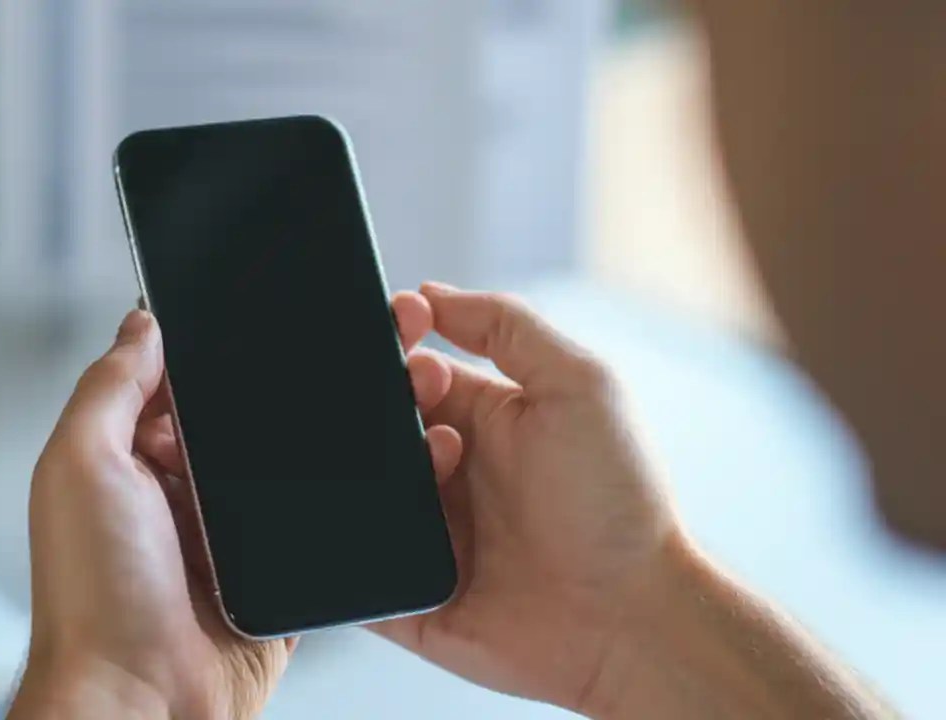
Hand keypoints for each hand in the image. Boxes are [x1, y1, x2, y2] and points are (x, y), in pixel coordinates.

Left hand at [12, 308, 463, 718]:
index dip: (208, 357)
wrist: (142, 704)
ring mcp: (227, 544)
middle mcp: (177, 501)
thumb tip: (142, 322)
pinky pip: (312, 534)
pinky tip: (351, 485)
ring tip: (343, 418)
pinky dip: (330, 514)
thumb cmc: (93, 601)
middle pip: (236, 430)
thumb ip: (109, 387)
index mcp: (129, 466)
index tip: (249, 322)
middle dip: (266, 405)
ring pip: (280, 477)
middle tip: (310, 368)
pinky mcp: (273, 584)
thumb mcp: (81, 466)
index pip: (175, 389)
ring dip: (303, 457)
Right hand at [376, 283, 681, 712]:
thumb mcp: (581, 385)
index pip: (418, 369)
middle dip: (384, 400)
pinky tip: (371, 520)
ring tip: (434, 470)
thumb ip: (509, 327)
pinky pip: (354, 565)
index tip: (406, 325)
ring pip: (360, 487)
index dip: (403, 342)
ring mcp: (429, 534)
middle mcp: (452, 474)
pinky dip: (344, 542)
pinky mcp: (409, 593)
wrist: (630, 621)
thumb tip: (431, 292)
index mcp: (487, 420)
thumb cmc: (618, 504)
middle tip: (423, 402)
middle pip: (381, 423)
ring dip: (377, 469)